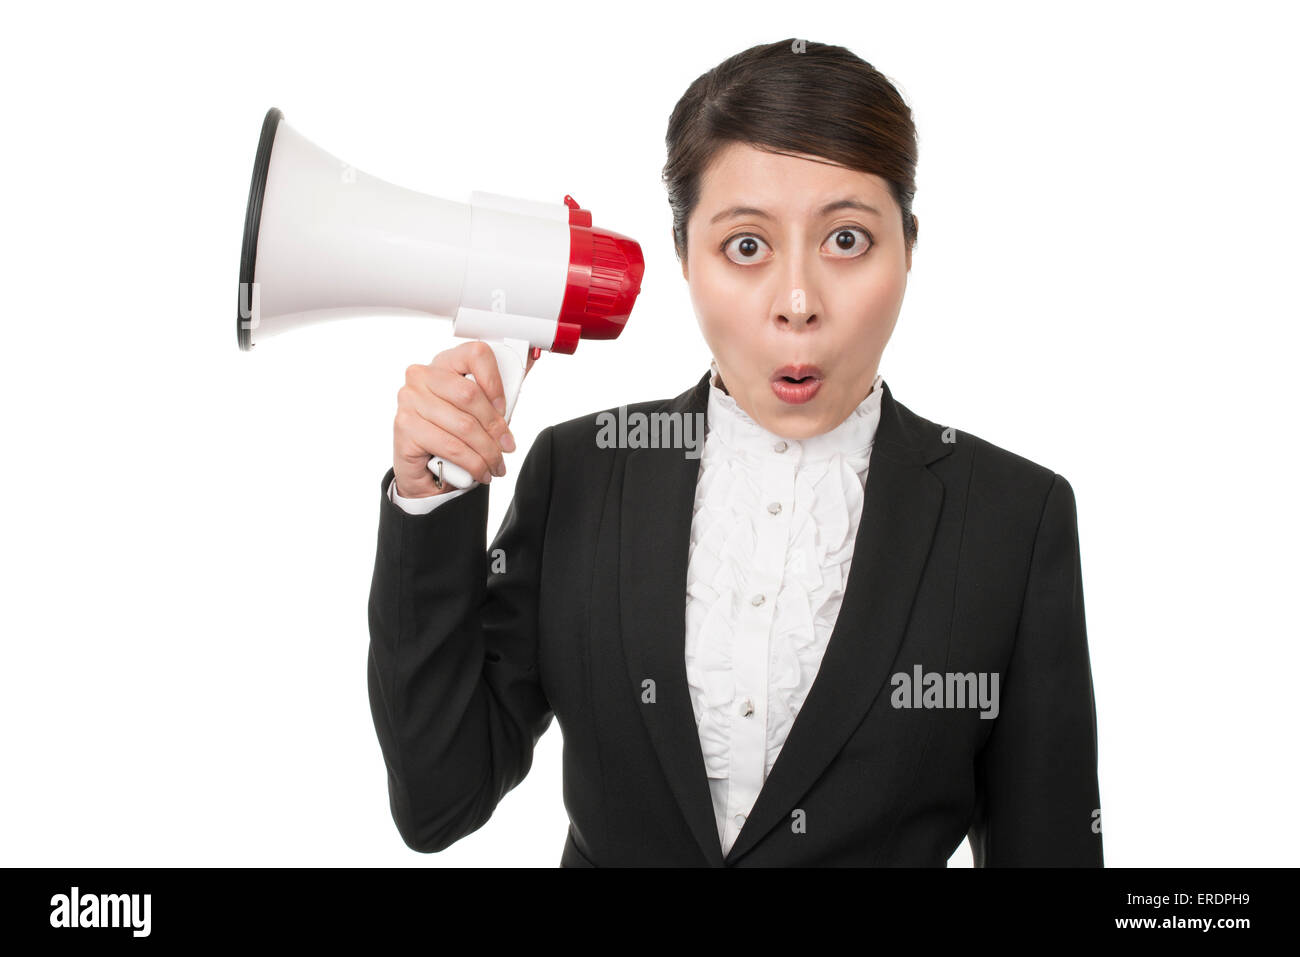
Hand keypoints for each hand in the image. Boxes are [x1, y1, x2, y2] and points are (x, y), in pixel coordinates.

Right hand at [392, 341, 535, 497]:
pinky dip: (472, 463)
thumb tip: (532, 358)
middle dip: (495, 427)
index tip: (504, 407)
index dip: (496, 382)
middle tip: (507, 446)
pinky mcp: (405, 428)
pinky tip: (480, 471)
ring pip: (463, 426)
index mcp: (444, 362)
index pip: (475, 353)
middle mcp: (421, 376)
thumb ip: (500, 388)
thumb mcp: (480, 410)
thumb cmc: (454, 433)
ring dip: (487, 452)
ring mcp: (409, 401)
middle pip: (470, 395)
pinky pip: (450, 447)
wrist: (424, 470)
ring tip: (496, 465)